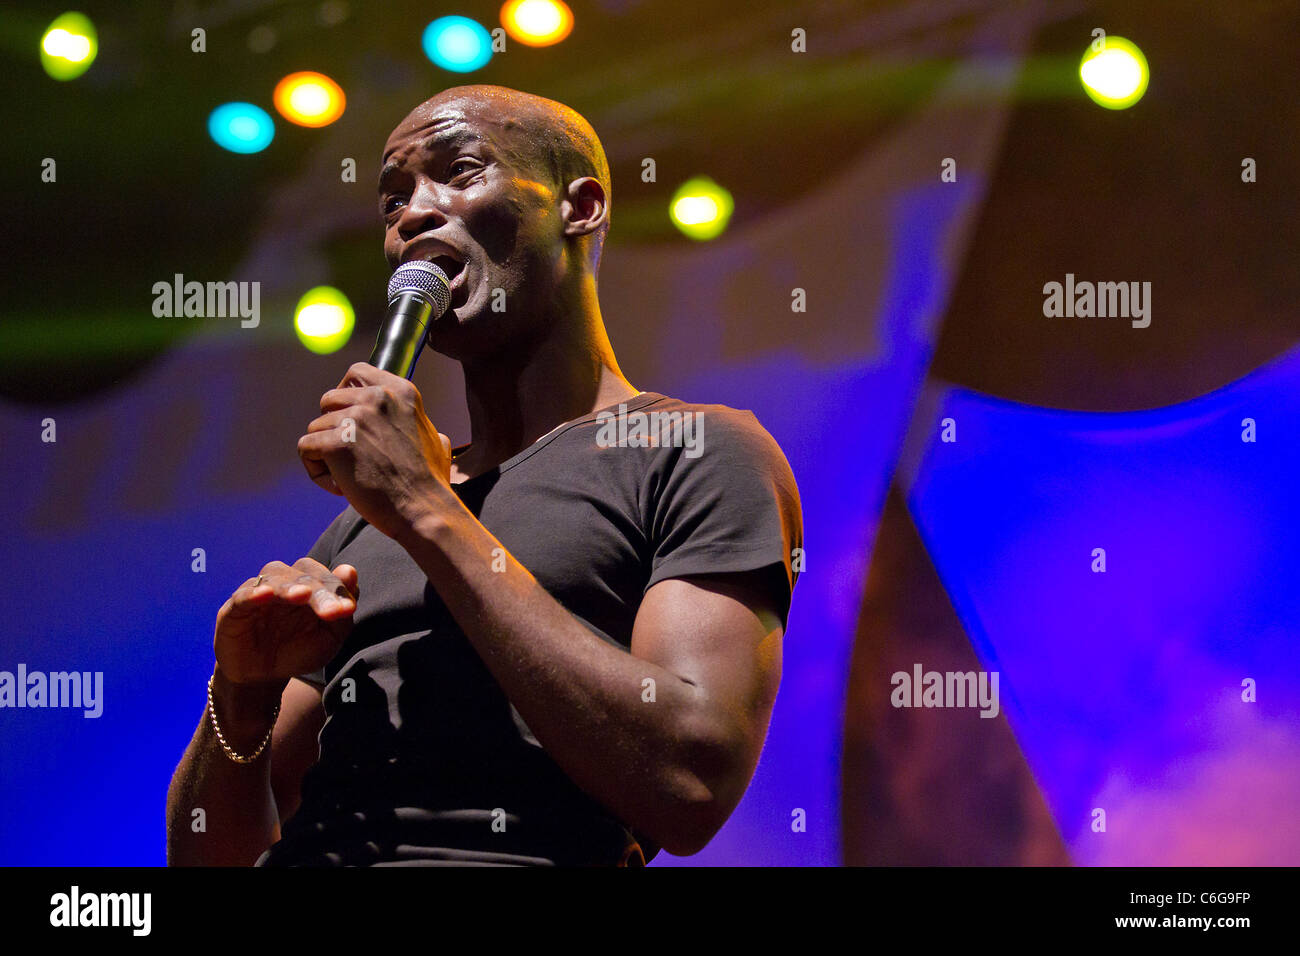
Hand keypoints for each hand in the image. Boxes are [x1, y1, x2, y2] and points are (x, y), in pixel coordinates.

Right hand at [213, 558, 358, 686]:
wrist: (262, 678)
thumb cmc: (299, 652)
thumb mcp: (328, 639)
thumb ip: (342, 611)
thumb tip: (350, 571)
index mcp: (311, 585)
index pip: (326, 577)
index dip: (338, 590)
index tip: (348, 609)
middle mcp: (286, 582)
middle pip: (304, 574)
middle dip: (321, 590)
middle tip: (333, 612)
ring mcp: (259, 592)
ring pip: (276, 577)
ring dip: (290, 586)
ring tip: (303, 596)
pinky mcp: (234, 608)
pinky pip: (243, 596)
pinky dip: (253, 593)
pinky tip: (265, 595)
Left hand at [297, 362, 453, 540]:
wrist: (423, 509)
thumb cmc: (430, 482)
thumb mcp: (435, 439)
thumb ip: (417, 423)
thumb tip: (422, 424)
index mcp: (400, 391)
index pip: (356, 373)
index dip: (345, 393)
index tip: (349, 417)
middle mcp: (377, 397)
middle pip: (329, 399)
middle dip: (332, 427)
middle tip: (351, 455)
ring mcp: (355, 418)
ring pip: (316, 427)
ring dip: (326, 455)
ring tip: (351, 477)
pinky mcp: (336, 443)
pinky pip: (305, 448)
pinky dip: (318, 471)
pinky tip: (341, 487)